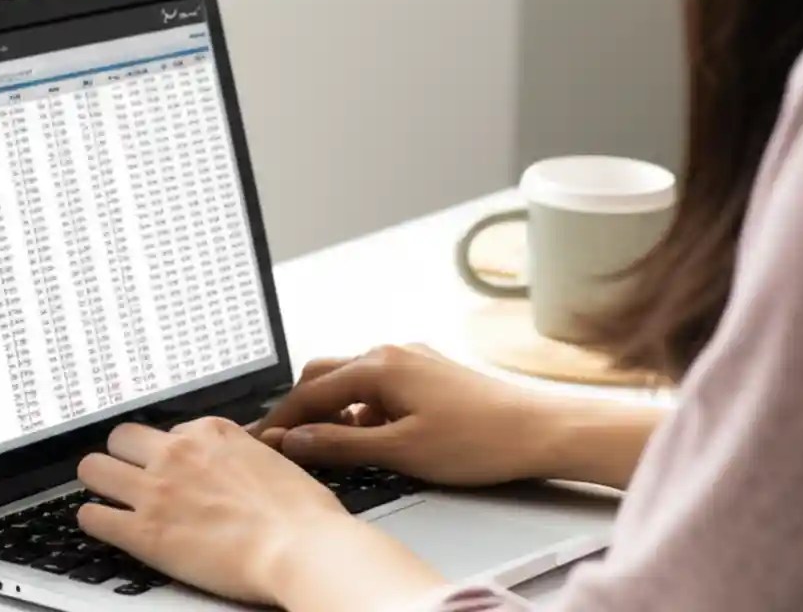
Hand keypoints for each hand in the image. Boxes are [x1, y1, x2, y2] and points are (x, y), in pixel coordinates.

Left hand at [75, 417, 355, 604]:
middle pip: (120, 438)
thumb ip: (240, 453)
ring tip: (109, 496)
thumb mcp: (272, 459)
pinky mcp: (144, 531)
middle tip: (131, 476)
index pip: (168, 430)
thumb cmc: (302, 514)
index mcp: (211, 431)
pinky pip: (92, 516)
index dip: (168, 452)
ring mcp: (156, 490)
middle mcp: (177, 452)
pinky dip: (95, 521)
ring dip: (99, 482)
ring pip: (93, 468)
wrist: (302, 549)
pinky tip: (105, 525)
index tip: (171, 467)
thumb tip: (234, 459)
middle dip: (124, 456)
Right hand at [255, 344, 561, 485]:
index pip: (310, 391)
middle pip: (324, 374)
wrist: (541, 431)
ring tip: (325, 444)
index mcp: (379, 366)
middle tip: (286, 440)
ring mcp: (411, 359)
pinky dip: (360, 407)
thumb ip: (341, 445)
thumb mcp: (401, 451)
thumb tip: (296, 441)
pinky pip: (378, 384)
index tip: (261, 441)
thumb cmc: (480, 441)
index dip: (282, 419)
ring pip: (352, 379)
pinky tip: (368, 435)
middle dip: (301, 407)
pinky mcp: (428, 372)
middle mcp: (391, 352)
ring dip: (332, 408)